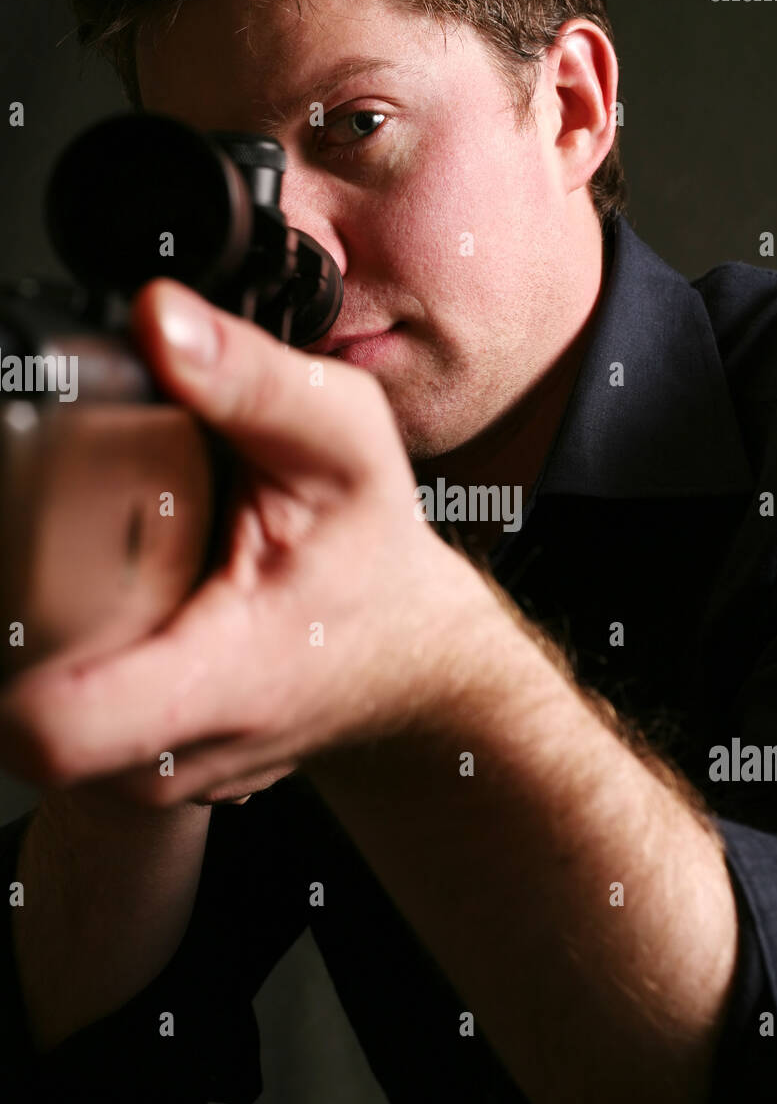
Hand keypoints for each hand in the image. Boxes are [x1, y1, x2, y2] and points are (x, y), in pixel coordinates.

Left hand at [0, 279, 492, 804]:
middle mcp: (170, 758)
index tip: (21, 559)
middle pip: (11, 706)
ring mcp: (151, 782)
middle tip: (70, 540)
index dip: (2, 645)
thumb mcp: (344, 446)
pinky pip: (60, 725)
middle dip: (16, 611)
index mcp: (217, 682)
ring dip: (41, 637)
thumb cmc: (375, 560)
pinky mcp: (137, 780)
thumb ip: (252, 380)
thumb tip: (158, 321)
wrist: (409, 655)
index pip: (47, 727)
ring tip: (108, 578)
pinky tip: (121, 615)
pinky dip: (68, 663)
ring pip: (26, 716)